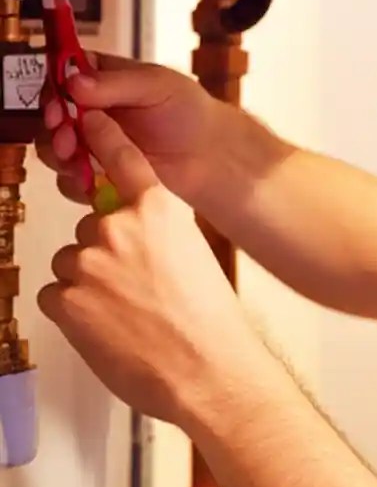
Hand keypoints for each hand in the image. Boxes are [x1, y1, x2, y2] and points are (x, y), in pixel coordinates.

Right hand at [35, 53, 226, 204]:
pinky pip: (71, 180)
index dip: (54, 89)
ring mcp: (92, 145)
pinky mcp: (98, 175)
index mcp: (103, 80)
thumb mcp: (158, 86)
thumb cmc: (190, 113)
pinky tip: (94, 179)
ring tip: (78, 158)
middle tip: (68, 136)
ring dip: (59, 154)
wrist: (213, 158)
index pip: (61, 76)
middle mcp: (91, 111)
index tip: (57, 102)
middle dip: (52, 126)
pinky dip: (76, 180)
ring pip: (54, 148)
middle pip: (51, 115)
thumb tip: (72, 82)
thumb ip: (115, 83)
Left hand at [37, 109, 269, 426]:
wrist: (208, 370)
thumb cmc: (210, 323)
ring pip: (73, 265)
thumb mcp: (193, 257)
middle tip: (138, 291)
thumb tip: (134, 243)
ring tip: (129, 316)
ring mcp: (87, 263)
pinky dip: (76, 314)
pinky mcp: (64, 298)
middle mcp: (118, 229)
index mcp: (158, 213)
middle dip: (105, 256)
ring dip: (90, 287)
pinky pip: (56, 295)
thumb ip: (157, 236)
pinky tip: (111, 329)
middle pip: (92, 230)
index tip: (89, 116)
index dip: (104, 137)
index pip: (124, 161)